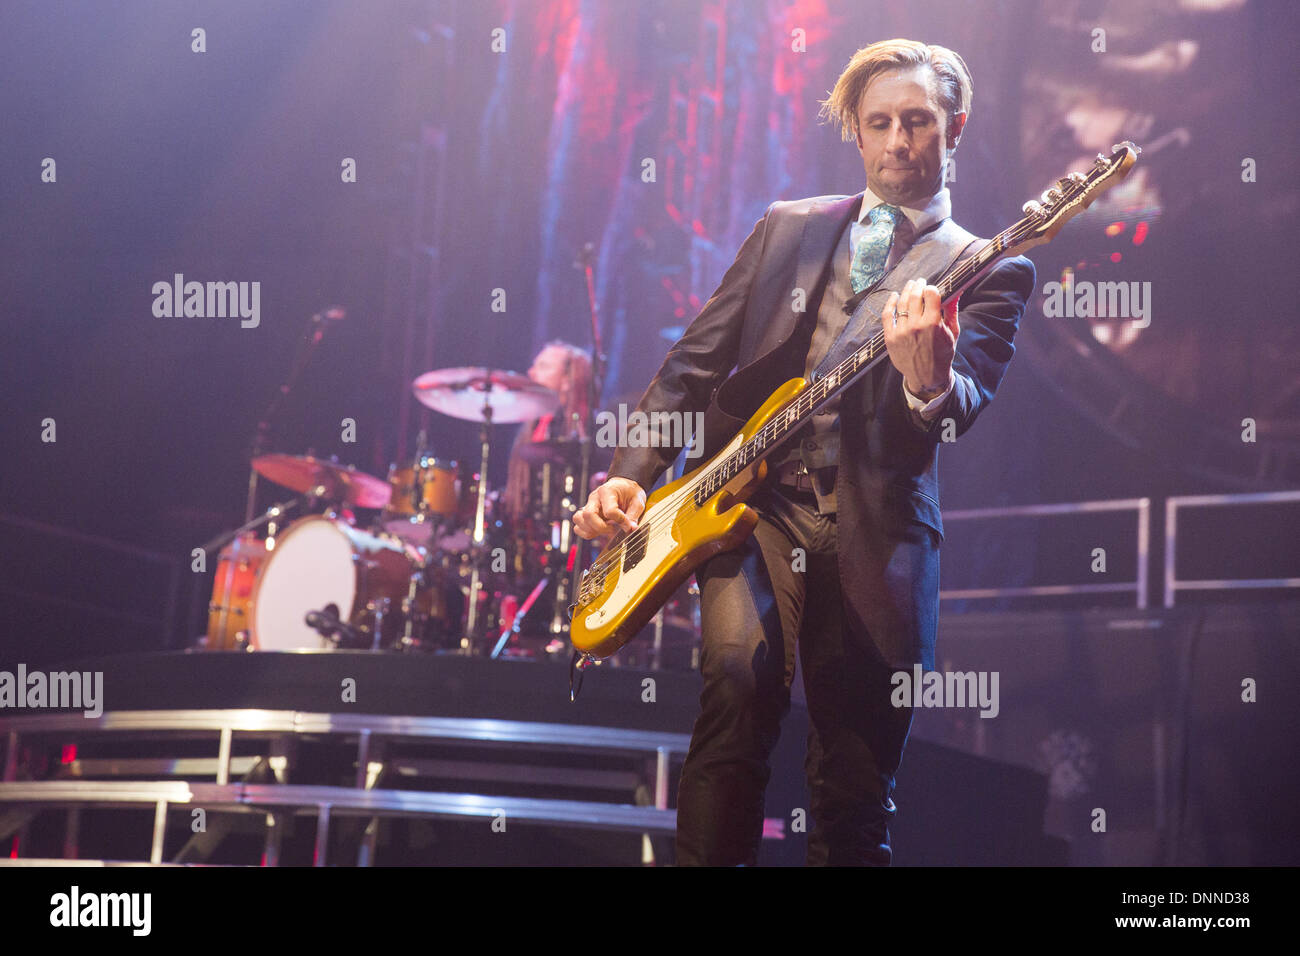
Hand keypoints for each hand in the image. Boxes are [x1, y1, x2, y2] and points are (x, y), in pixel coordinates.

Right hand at [572, 477, 645, 540]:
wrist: (623, 487)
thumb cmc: (630, 492)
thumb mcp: (638, 501)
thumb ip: (633, 516)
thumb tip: (631, 529)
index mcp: (607, 491)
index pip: (609, 511)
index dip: (620, 521)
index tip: (628, 525)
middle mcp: (594, 498)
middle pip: (588, 515)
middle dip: (602, 527)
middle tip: (613, 529)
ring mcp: (588, 505)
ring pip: (578, 519)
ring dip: (591, 530)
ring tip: (605, 530)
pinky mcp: (586, 514)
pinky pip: (578, 526)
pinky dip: (586, 532)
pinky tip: (599, 531)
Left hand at [882, 278, 958, 399]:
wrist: (927, 376)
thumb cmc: (942, 354)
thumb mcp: (952, 332)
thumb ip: (952, 310)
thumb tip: (957, 290)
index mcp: (934, 324)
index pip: (931, 294)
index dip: (932, 288)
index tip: (932, 288)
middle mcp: (916, 326)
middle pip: (915, 296)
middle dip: (919, 285)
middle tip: (920, 281)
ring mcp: (901, 332)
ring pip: (902, 303)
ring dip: (906, 290)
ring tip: (910, 285)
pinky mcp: (890, 337)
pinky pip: (887, 315)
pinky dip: (890, 303)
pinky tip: (894, 296)